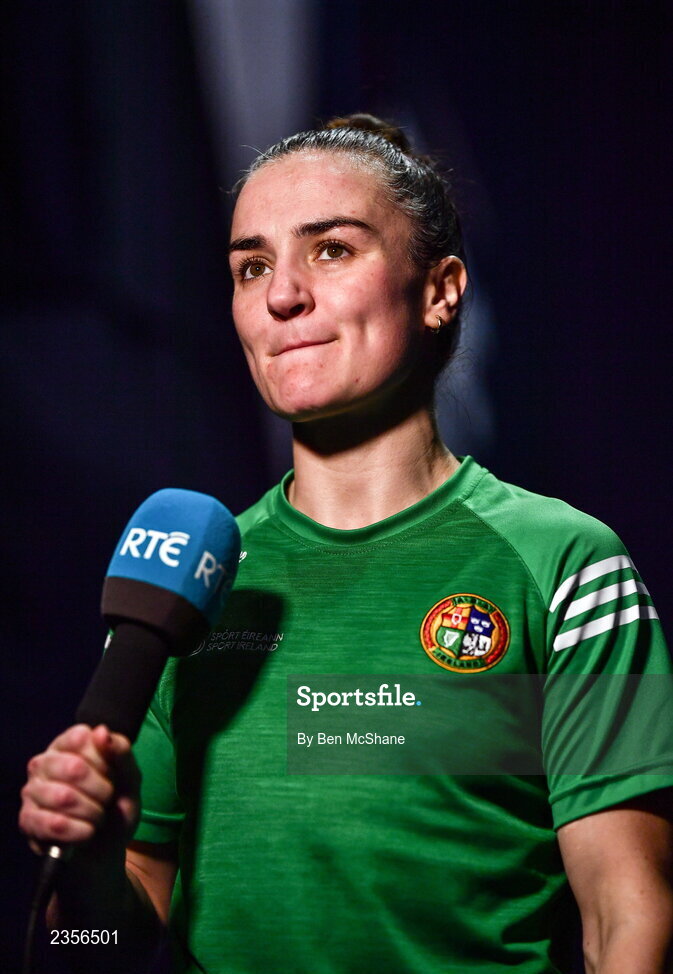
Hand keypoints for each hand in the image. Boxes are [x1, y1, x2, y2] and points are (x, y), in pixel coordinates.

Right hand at [19, 724, 139, 855]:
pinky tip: (86, 833)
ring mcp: (32, 790)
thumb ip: (121, 753)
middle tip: (106, 802)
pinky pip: (54, 824)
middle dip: (102, 791)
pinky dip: (79, 832)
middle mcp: (45, 762)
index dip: (105, 761)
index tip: (112, 776)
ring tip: (97, 819)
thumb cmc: (115, 807)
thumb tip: (102, 731)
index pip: (82, 738)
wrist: (105, 850)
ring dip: (92, 814)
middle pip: (74, 768)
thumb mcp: (129, 779)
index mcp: (68, 745)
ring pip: (64, 797)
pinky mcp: (27, 820)